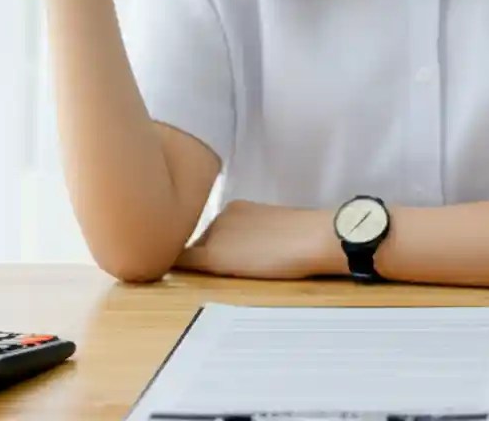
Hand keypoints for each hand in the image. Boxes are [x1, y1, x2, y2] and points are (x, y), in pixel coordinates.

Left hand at [176, 201, 343, 279]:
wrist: (315, 237)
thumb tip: (252, 252)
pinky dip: (174, 267)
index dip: (219, 249)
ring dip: (201, 266)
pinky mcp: (214, 254)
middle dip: (209, 257)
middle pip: (202, 243)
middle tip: (232, 273)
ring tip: (229, 279)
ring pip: (195, 254)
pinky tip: (173, 275)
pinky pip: (184, 262)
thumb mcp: (277, 231)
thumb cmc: (309, 237)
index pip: (216, 233)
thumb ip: (257, 236)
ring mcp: (215, 233)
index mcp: (238, 209)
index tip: (229, 261)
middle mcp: (221, 216)